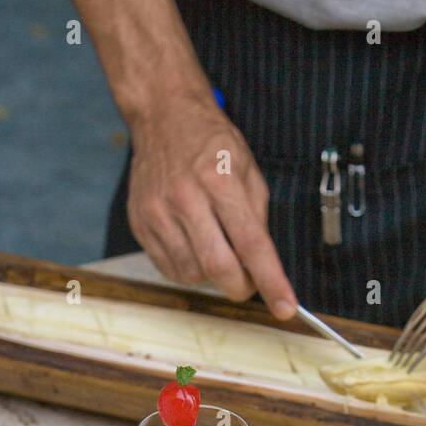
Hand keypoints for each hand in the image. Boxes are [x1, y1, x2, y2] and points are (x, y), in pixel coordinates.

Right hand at [127, 96, 296, 317]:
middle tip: (248, 283)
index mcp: (220, 180)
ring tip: (217, 250)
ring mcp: (158, 210)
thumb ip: (258, 218)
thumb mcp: (248, 170)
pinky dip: (188, 268)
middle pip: (218, 266)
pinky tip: (194, 247)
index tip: (285, 308)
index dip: (271, 281)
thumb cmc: (211, 143)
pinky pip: (168, 268)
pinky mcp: (140, 222)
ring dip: (212, 275)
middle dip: (240, 286)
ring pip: (192, 273)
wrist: (163, 117)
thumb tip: (262, 265)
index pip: (251, 243)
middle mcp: (186, 197)